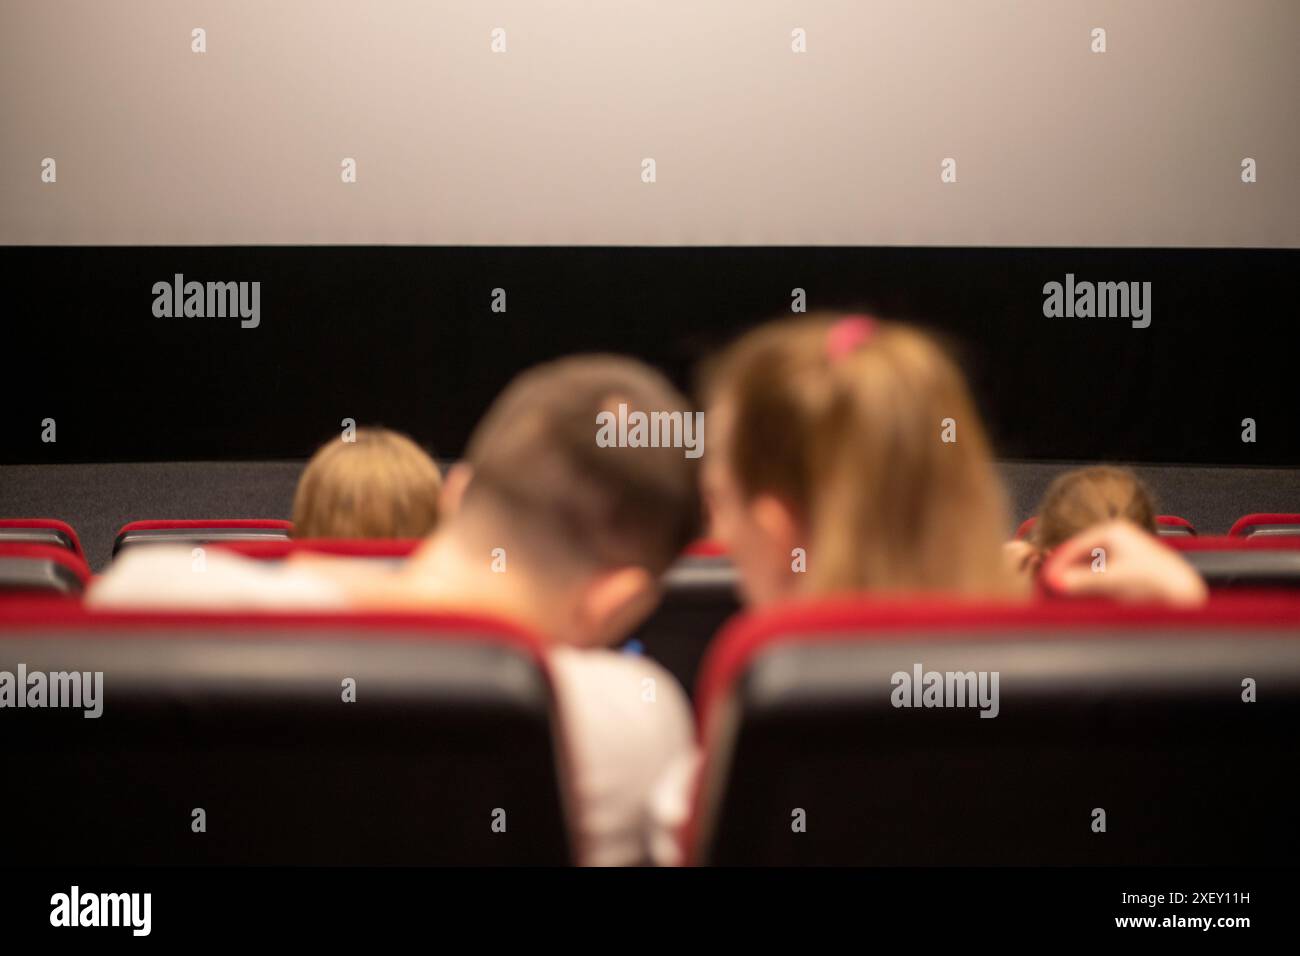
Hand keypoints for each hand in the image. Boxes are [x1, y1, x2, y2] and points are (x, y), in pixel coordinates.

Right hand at [1040, 519, 1207, 606]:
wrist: (1183, 593)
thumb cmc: (1156, 580)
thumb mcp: (1112, 579)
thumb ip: (1083, 581)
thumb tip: (1057, 581)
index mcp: (1114, 531)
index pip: (1076, 545)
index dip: (1059, 562)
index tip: (1048, 577)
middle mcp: (1117, 539)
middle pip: (1081, 555)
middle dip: (1067, 571)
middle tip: (1052, 586)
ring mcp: (1122, 553)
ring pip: (1089, 566)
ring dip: (1077, 579)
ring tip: (1065, 592)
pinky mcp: (1126, 569)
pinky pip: (1099, 574)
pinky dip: (1089, 584)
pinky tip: (1082, 594)